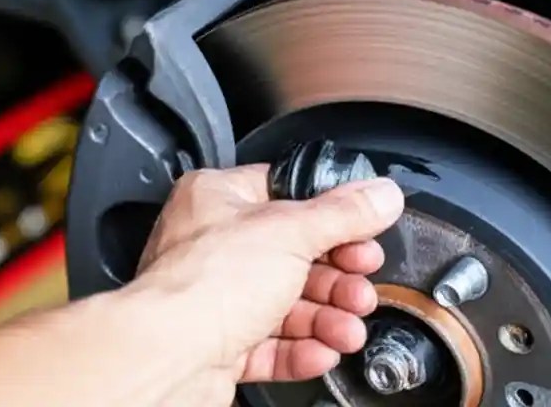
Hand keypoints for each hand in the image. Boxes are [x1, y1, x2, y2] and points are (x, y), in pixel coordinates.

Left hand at [130, 164, 403, 404]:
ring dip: (325, 318)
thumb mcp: (291, 232)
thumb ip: (343, 214)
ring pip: (283, 305)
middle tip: (360, 286)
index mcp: (215, 199)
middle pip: (291, 255)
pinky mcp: (217, 346)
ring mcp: (213, 299)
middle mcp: (210, 246)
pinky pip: (269, 345)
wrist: (171, 356)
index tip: (364, 230)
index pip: (284, 194)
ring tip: (349, 326)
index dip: (329, 214)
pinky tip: (323, 351)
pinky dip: (301, 350)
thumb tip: (379, 195)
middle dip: (335, 278)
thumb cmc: (203, 283)